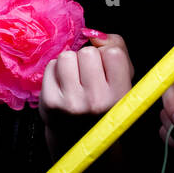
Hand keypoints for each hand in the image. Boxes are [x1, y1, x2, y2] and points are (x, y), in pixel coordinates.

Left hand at [39, 33, 132, 153]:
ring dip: (70, 63)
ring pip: (67, 56)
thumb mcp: (122, 79)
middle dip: (87, 59)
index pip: (113, 53)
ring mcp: (72, 103)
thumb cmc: (103, 102)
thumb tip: (94, 34)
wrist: (79, 138)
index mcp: (120, 96)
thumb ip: (117, 49)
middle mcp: (97, 102)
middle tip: (88, 77)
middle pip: (88, 52)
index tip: (105, 71)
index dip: (107, 56)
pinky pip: (51, 66)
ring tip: (74, 80)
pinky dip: (56, 71)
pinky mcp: (50, 102)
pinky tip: (63, 86)